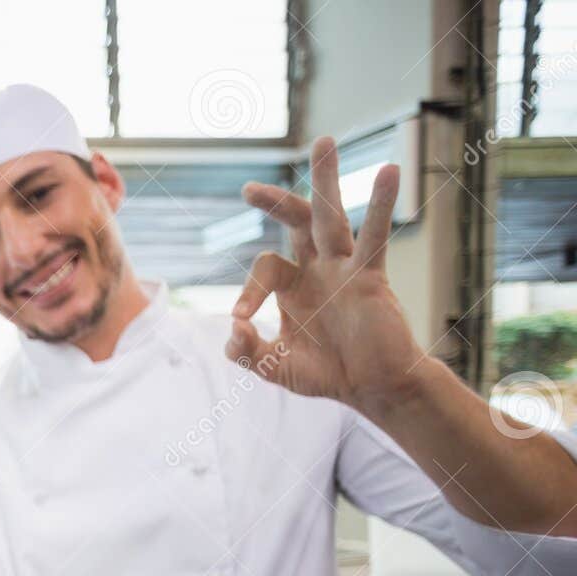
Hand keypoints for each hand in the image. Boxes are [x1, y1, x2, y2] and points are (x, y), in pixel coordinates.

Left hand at [228, 136, 429, 411]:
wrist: (371, 387)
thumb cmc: (326, 373)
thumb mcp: (276, 366)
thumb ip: (249, 352)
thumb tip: (231, 329)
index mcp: (293, 286)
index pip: (266, 269)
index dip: (249, 290)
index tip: (242, 317)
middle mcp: (317, 269)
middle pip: (295, 223)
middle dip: (276, 202)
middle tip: (249, 190)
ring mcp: (343, 269)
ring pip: (331, 217)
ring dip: (325, 181)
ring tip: (323, 143)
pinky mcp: (369, 276)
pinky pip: (376, 236)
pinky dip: (381, 205)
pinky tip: (388, 172)